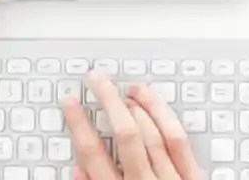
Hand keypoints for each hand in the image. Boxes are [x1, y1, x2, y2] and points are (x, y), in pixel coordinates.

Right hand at [64, 73, 202, 179]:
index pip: (92, 155)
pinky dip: (163, 116)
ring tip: (121, 86)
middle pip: (123, 134)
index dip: (78, 124)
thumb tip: (78, 171)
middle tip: (95, 78)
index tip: (70, 103)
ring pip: (151, 132)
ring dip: (134, 104)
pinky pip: (178, 140)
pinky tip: (151, 101)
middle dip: (107, 100)